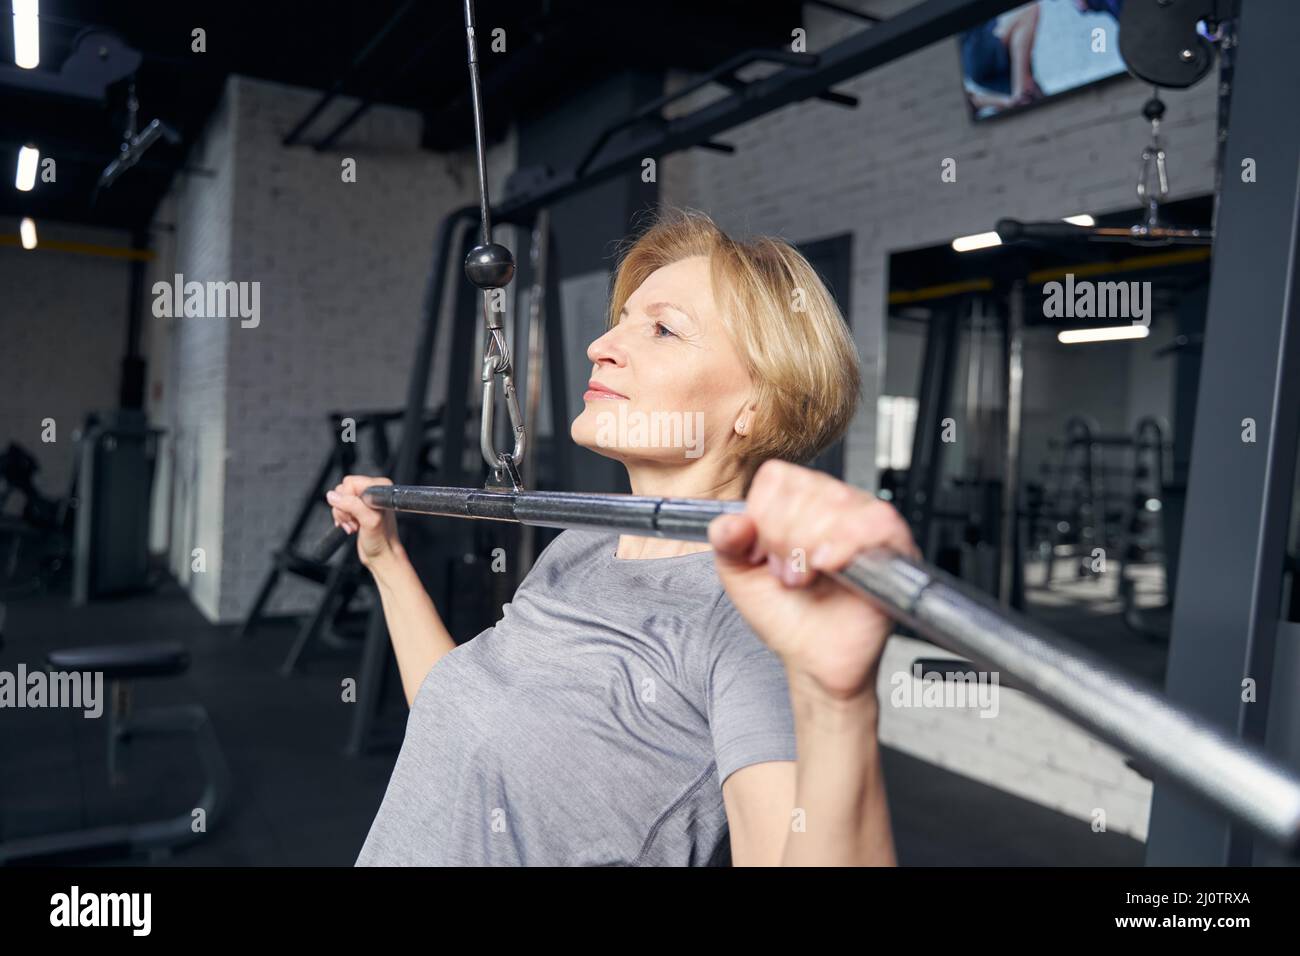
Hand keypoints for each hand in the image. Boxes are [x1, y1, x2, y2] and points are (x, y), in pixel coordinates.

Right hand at [325, 475, 402, 569]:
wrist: (381, 554)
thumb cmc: (382, 540)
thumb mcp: (369, 521)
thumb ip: (352, 505)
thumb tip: (333, 496)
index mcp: (380, 487)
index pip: (350, 482)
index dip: (348, 498)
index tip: (356, 511)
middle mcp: (372, 491)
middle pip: (342, 490)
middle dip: (344, 508)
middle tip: (356, 520)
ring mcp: (363, 500)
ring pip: (339, 500)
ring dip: (343, 516)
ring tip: (355, 525)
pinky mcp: (357, 509)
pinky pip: (339, 507)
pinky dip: (342, 519)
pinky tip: (352, 526)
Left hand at [707, 460, 918, 702]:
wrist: (815, 657)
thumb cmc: (785, 615)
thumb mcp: (739, 575)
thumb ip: (725, 541)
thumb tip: (730, 522)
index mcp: (796, 502)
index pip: (777, 477)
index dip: (764, 516)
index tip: (765, 552)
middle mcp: (832, 504)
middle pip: (804, 488)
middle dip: (784, 538)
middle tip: (788, 572)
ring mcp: (864, 520)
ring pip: (836, 502)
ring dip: (809, 547)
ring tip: (807, 577)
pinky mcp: (894, 543)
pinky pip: (875, 521)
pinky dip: (845, 544)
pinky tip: (829, 566)